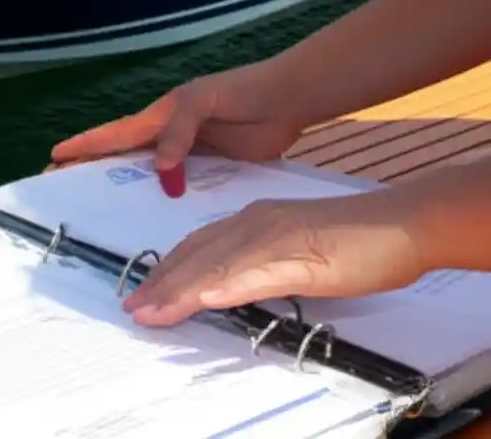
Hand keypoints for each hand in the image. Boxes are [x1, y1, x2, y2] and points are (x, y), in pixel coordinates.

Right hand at [47, 62, 308, 186]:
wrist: (288, 99)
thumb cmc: (242, 91)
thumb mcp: (202, 102)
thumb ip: (178, 132)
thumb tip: (159, 170)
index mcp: (161, 116)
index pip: (116, 134)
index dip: (86, 145)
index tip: (54, 156)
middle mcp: (170, 137)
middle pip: (124, 156)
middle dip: (93, 167)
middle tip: (62, 185)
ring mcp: (190, 154)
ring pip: (150, 174)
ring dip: (125, 187)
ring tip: (99, 206)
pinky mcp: (213, 169)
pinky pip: (181, 187)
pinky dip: (165, 200)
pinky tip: (156, 215)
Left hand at [121, 191, 429, 326]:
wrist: (400, 223)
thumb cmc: (354, 240)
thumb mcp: (294, 251)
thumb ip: (261, 263)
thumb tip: (232, 285)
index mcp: (252, 219)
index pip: (197, 245)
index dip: (167, 269)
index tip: (143, 292)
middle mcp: (255, 223)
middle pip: (196, 255)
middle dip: (160, 284)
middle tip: (133, 309)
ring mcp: (276, 238)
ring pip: (217, 266)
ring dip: (180, 292)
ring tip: (151, 313)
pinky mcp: (302, 256)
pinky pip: (259, 273)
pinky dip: (229, 287)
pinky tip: (206, 300)